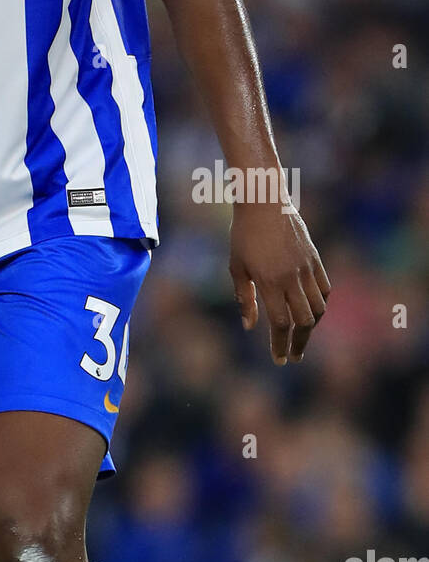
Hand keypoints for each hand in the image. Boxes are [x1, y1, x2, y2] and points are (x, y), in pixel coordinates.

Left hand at [229, 202, 330, 363]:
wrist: (264, 202)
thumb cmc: (243, 234)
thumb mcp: (236, 266)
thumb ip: (244, 298)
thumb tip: (250, 326)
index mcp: (269, 282)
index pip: (280, 324)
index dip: (280, 345)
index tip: (280, 359)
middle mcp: (291, 278)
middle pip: (304, 321)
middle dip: (299, 343)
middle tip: (293, 355)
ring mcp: (306, 268)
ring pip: (318, 308)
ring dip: (311, 326)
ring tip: (301, 335)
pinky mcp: (315, 259)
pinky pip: (325, 289)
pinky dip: (321, 304)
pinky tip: (312, 311)